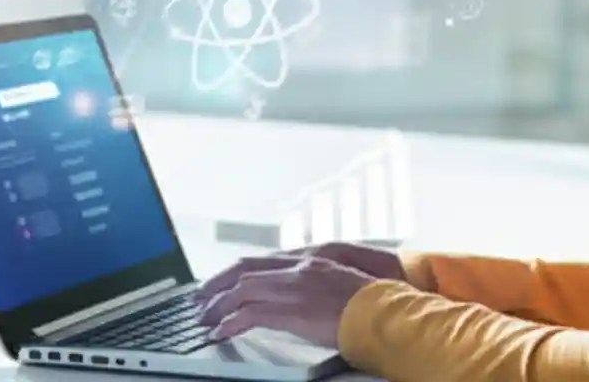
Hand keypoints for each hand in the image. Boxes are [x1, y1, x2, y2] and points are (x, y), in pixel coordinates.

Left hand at [194, 241, 406, 305]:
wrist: (387, 307)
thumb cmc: (375, 298)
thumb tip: (305, 294)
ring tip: (205, 318)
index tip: (223, 281)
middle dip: (218, 283)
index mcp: (311, 258)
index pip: (263, 260)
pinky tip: (221, 331)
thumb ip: (320, 281)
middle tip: (201, 297)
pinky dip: (230, 323)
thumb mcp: (344, 280)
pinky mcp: (292, 310)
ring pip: (241, 290)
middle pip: (245, 269)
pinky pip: (249, 314)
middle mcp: (298, 266)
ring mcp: (294, 287)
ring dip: (218, 305)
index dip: (238, 271)